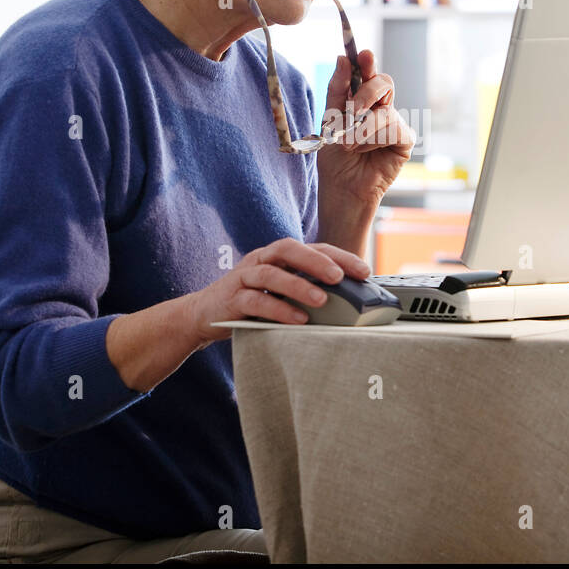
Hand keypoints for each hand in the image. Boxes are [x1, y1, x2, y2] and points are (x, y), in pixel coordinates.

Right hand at [184, 238, 371, 345]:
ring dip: (298, 286)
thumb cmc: (251, 302)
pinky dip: (278, 310)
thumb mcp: (280, 292)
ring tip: (322, 300)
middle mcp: (260, 260)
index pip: (312, 247)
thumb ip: (306, 289)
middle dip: (316, 261)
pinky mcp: (231, 299)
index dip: (339, 256)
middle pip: (288, 250)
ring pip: (271, 274)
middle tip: (340, 277)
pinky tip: (297, 320)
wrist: (204, 314)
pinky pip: (255, 301)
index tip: (364, 271)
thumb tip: (350, 301)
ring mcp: (243, 278)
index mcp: (277, 256)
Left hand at [317, 49, 415, 205]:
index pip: (367, 73)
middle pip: (383, 83)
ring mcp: (394, 123)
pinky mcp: (404, 140)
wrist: (342, 190)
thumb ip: (337, 91)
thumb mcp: (329, 121)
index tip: (362, 53)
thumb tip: (342, 58)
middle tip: (351, 110)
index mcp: (361, 100)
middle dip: (366, 92)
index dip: (366, 61)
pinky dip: (374, 139)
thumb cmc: (335, 159)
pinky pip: (393, 128)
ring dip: (362, 129)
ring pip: (385, 111)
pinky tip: (366, 152)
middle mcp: (380, 108)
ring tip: (349, 146)